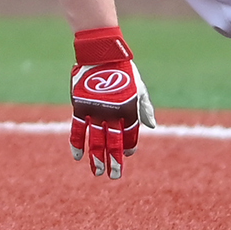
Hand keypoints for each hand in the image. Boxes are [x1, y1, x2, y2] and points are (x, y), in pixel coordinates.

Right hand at [68, 26, 155, 179]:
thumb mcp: (139, 87)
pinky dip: (77, 143)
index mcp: (129, 109)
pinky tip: (78, 156)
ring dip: (97, 158)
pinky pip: (77, 129)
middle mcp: (113, 113)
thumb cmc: (124, 70)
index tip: (128, 155)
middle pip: (114, 143)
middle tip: (114, 176)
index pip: (130, 135)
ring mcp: (96, 111)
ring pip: (96, 140)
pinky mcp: (81, 107)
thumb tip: (152, 126)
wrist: (102, 53)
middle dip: (114, 162)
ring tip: (97, 172)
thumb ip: (144, 108)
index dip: (130, 147)